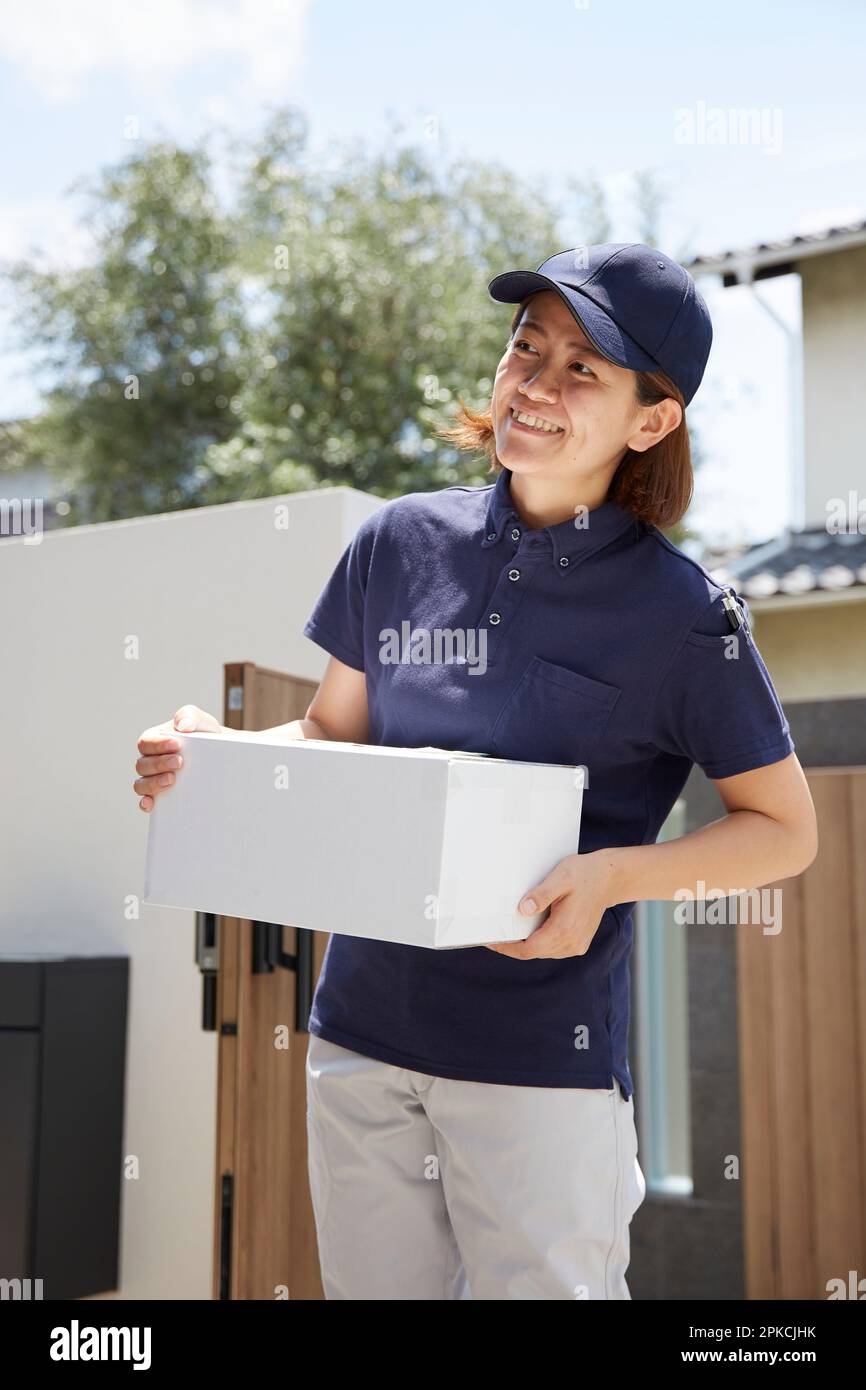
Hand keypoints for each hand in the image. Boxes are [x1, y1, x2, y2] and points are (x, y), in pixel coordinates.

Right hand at [134, 704, 223, 811]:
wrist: (218, 756)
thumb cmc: (203, 735)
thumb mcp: (199, 721)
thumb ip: (189, 716)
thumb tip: (183, 726)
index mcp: (153, 741)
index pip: (146, 742)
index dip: (158, 745)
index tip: (176, 745)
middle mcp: (149, 761)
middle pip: (143, 765)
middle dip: (160, 764)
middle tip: (180, 763)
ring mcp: (153, 780)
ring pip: (141, 784)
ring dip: (154, 783)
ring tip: (172, 780)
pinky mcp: (160, 796)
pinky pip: (146, 802)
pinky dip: (145, 803)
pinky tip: (152, 804)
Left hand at [485, 850, 618, 959]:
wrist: (610, 878)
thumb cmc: (584, 875)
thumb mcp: (560, 878)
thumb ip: (541, 895)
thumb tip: (522, 910)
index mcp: (564, 930)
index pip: (528, 949)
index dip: (507, 948)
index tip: (490, 941)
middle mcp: (571, 942)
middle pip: (533, 952)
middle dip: (513, 946)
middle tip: (493, 935)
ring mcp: (576, 945)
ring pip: (543, 951)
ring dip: (526, 944)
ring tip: (508, 931)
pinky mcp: (578, 943)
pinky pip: (552, 948)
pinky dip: (539, 942)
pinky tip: (530, 929)